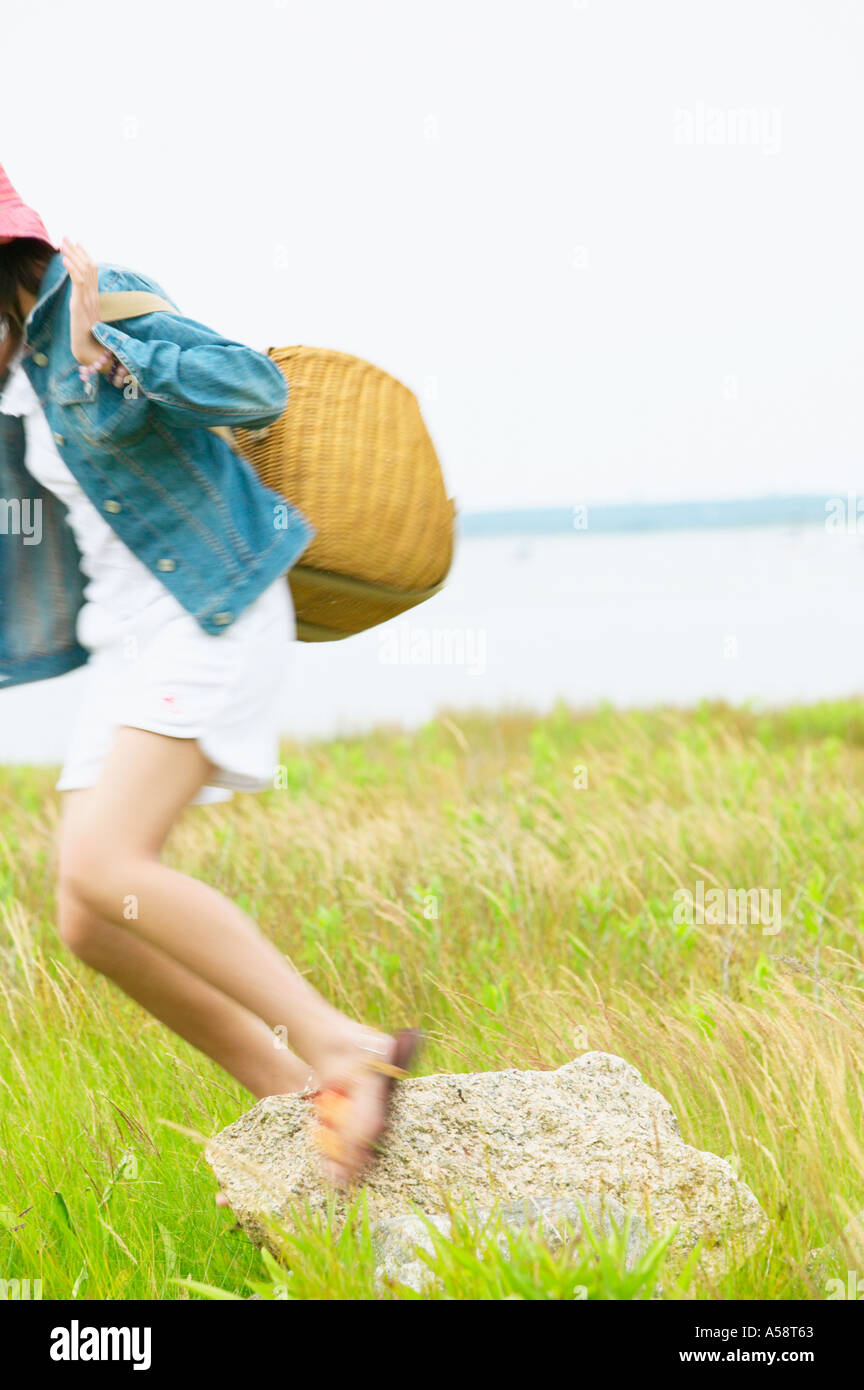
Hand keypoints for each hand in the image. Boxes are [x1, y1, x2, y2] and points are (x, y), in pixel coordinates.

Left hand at [61, 236, 110, 368]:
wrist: (90, 350)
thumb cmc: (88, 337)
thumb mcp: (85, 316)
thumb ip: (84, 303)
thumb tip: (79, 297)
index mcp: (94, 297)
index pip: (92, 272)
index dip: (85, 256)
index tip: (77, 244)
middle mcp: (93, 296)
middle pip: (88, 267)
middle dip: (77, 251)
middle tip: (67, 237)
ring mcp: (88, 300)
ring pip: (84, 271)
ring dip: (73, 256)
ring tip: (63, 244)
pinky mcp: (81, 305)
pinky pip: (79, 283)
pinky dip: (72, 270)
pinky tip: (65, 260)